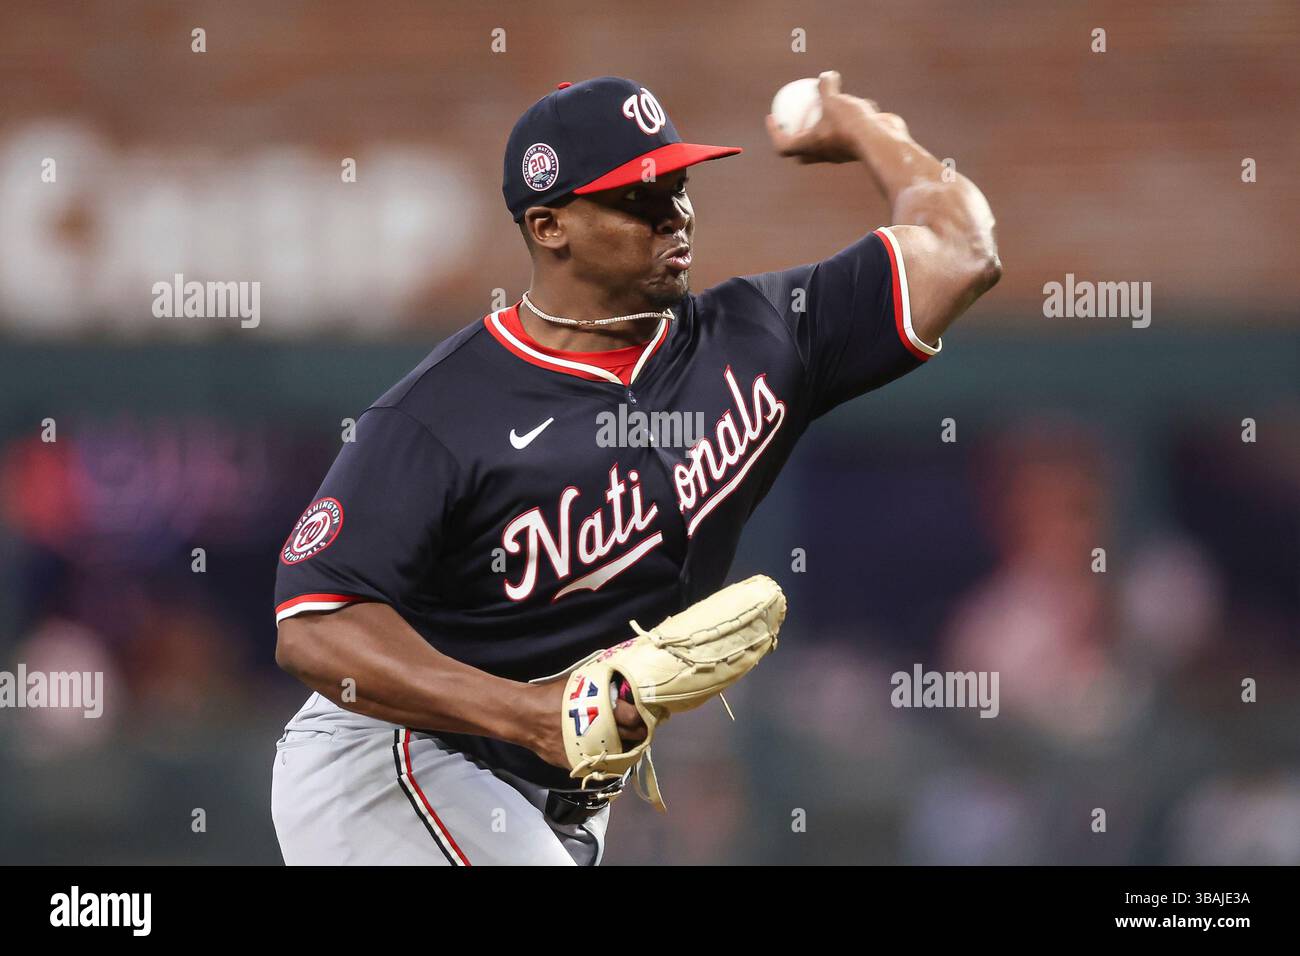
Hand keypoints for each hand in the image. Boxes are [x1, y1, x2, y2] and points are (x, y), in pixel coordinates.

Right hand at [528, 677, 647, 769]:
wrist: (527, 717)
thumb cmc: (553, 696)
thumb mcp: (579, 683)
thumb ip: (601, 687)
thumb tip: (620, 685)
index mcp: (602, 710)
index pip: (634, 716)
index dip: (641, 715)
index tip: (643, 713)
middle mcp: (600, 733)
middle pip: (633, 737)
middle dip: (638, 732)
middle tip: (637, 728)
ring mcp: (591, 751)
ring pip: (621, 754)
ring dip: (626, 748)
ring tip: (625, 740)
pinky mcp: (580, 764)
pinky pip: (601, 764)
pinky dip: (606, 758)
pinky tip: (606, 750)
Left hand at [766, 70, 908, 164]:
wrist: (880, 143)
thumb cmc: (850, 125)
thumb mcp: (833, 99)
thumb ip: (825, 87)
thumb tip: (825, 75)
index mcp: (810, 146)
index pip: (783, 146)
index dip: (774, 133)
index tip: (771, 117)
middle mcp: (823, 153)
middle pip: (803, 151)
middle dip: (797, 137)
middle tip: (797, 117)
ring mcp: (841, 152)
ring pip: (829, 140)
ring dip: (828, 124)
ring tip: (834, 103)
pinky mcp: (858, 148)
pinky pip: (852, 132)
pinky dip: (854, 119)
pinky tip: (864, 104)